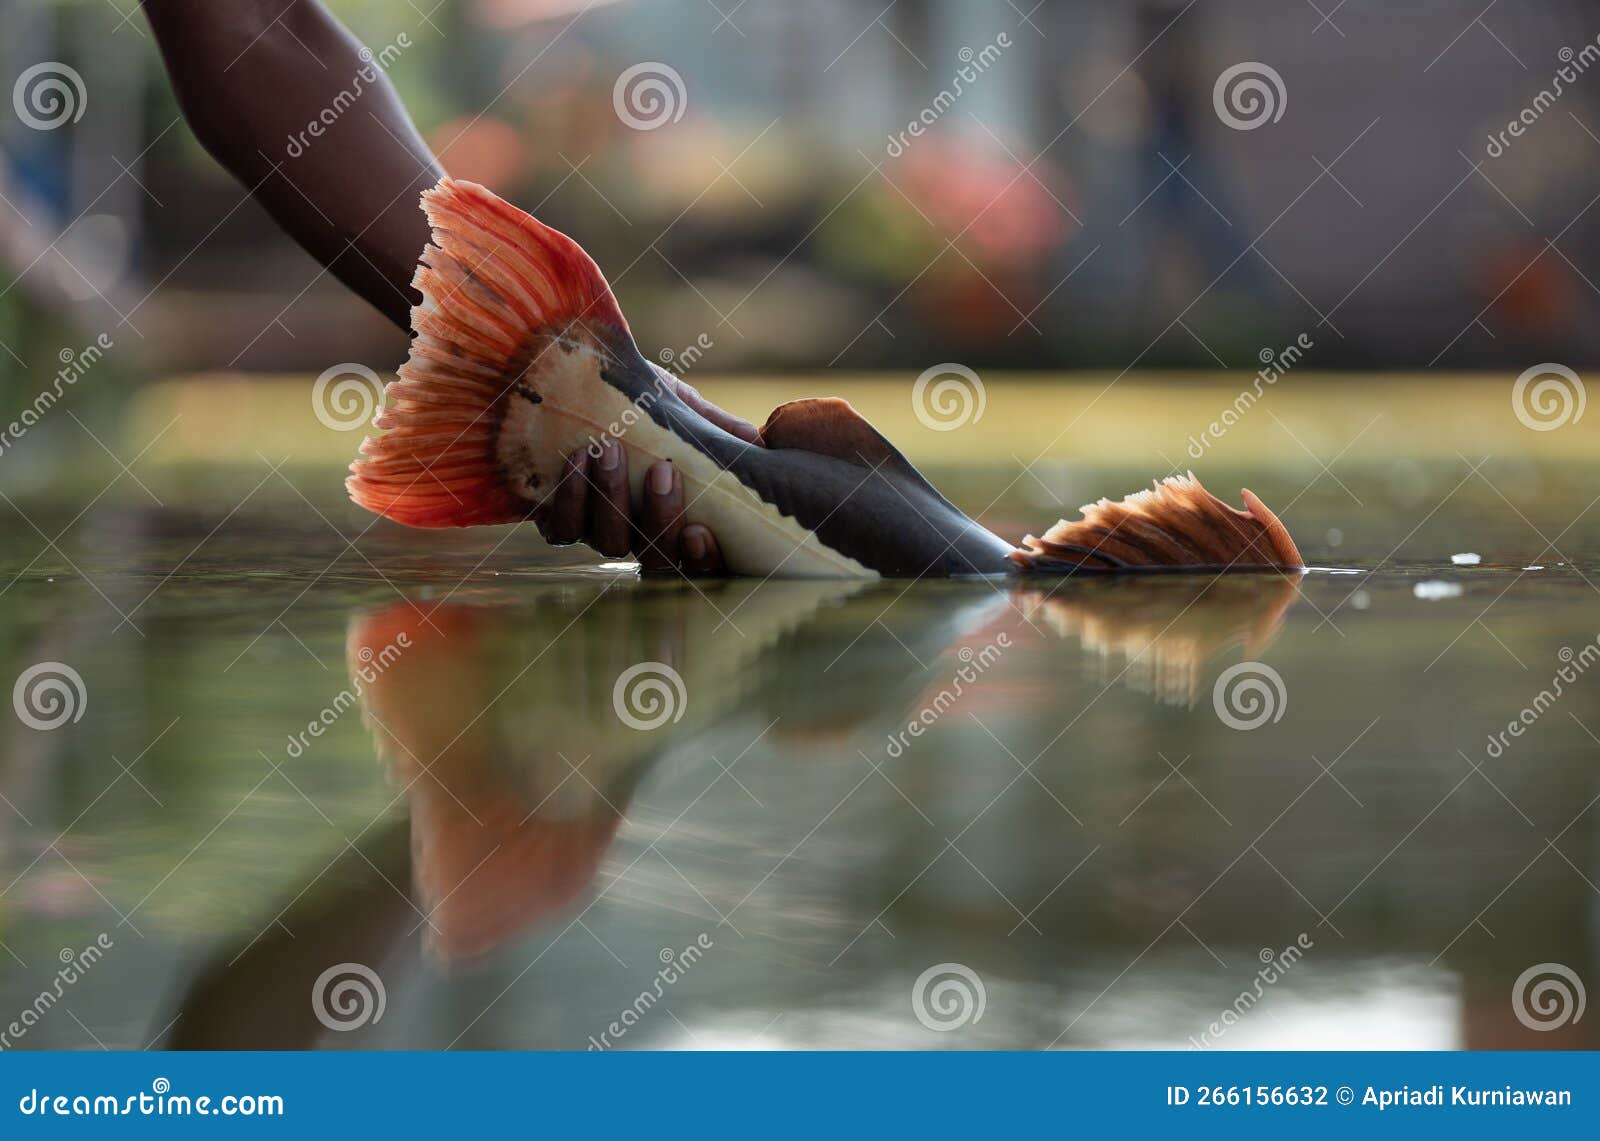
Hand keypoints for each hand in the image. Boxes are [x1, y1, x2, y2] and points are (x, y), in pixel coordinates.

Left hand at [539, 377, 756, 574]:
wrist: (588, 378)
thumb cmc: (646, 402)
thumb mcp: (688, 408)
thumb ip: (721, 428)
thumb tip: (759, 443)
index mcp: (682, 520)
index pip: (700, 561)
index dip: (701, 559)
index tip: (699, 531)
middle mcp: (642, 535)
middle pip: (656, 558)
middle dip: (660, 519)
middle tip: (662, 472)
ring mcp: (601, 530)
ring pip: (610, 544)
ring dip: (612, 499)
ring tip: (610, 450)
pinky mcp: (561, 517)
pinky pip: (563, 530)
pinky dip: (570, 497)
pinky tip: (577, 458)